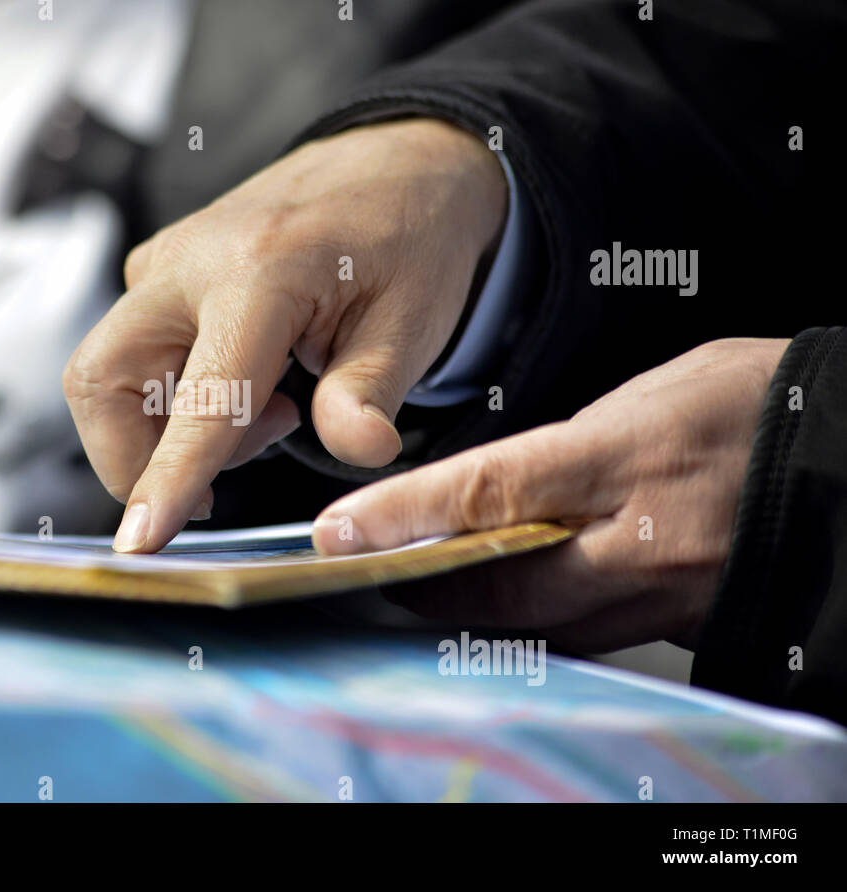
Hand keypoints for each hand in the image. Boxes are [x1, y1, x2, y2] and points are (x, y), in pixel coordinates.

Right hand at [63, 119, 507, 551]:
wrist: (392, 165)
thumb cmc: (409, 239)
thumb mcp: (415, 319)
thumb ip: (371, 389)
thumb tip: (358, 450)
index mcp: (260, 272)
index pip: (202, 397)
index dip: (167, 478)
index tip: (139, 542)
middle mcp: (188, 262)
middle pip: (102, 382)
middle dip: (139, 457)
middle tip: (234, 470)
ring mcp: (163, 263)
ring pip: (107, 376)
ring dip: (164, 429)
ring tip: (269, 411)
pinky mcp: (157, 274)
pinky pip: (130, 356)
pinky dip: (172, 400)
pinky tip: (249, 387)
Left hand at [312, 338, 789, 650]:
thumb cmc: (753, 405)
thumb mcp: (646, 396)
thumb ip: (562, 448)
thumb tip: (492, 490)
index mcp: (626, 458)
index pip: (489, 493)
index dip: (402, 516)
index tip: (338, 530)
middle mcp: (642, 541)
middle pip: (499, 588)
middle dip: (425, 588)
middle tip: (373, 574)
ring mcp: (665, 596)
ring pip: (540, 628)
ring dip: (474, 612)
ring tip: (426, 590)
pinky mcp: (681, 626)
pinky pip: (589, 639)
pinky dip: (540, 626)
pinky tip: (515, 605)